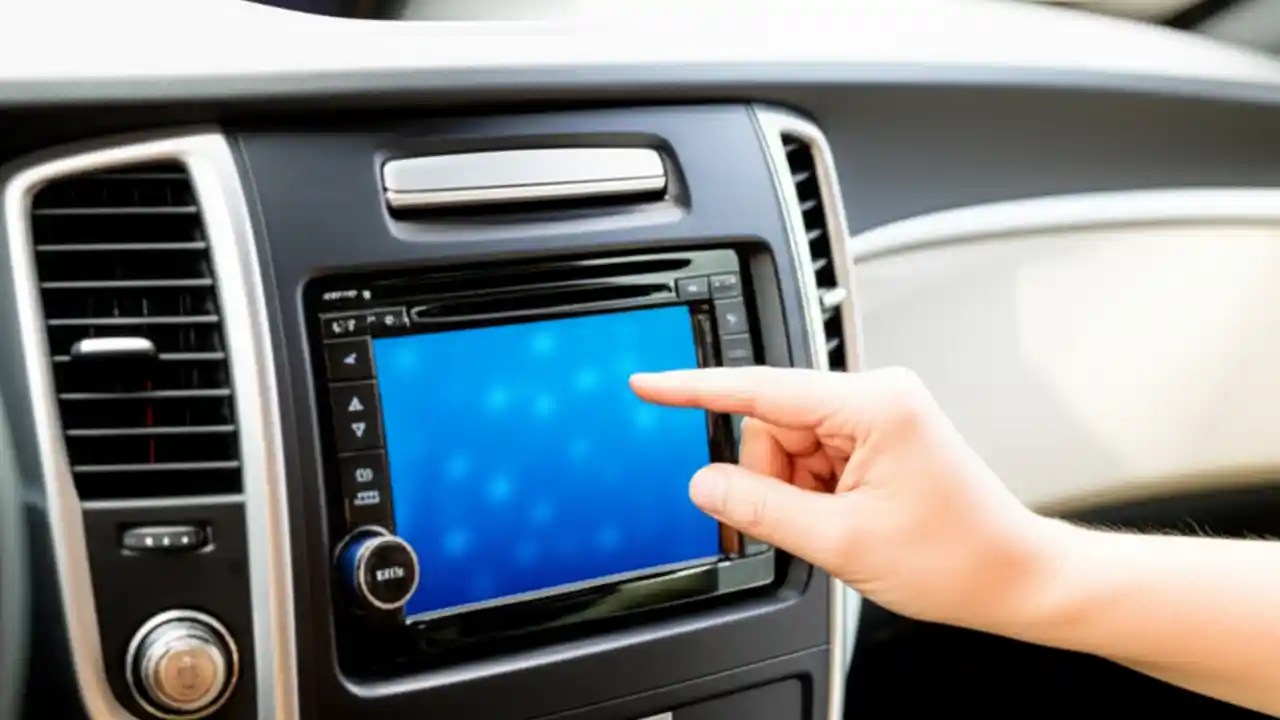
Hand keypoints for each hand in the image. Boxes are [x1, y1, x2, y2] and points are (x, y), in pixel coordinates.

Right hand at [630, 366, 1059, 630]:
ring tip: (840, 525)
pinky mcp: (879, 434)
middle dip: (773, 478)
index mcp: (873, 405)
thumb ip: (762, 509)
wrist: (1013, 575)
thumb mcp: (843, 540)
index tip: (650, 384)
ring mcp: (880, 414)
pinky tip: (846, 516)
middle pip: (773, 424)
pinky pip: (814, 456)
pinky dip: (814, 491)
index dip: (697, 388)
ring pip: (790, 445)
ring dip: (796, 490)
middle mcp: (877, 396)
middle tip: (808, 525)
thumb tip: (704, 483)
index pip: (761, 389)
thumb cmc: (956, 556)